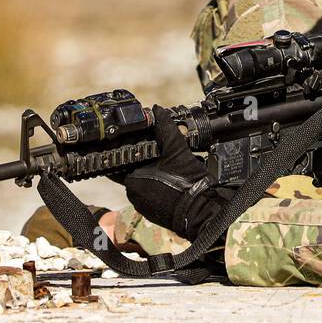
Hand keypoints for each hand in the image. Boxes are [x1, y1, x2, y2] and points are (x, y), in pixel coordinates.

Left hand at [123, 105, 229, 243]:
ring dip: (153, 173)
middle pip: (134, 171)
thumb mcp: (176, 150)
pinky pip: (152, 194)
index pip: (120, 162)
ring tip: (169, 167)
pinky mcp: (154, 212)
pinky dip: (159, 185)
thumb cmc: (186, 183)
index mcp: (132, 179)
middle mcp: (133, 194)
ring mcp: (143, 205)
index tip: (134, 144)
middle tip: (160, 154)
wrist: (201, 210)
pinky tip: (172, 180)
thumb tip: (157, 111)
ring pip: (144, 182)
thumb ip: (165, 128)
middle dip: (145, 161)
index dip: (128, 151)